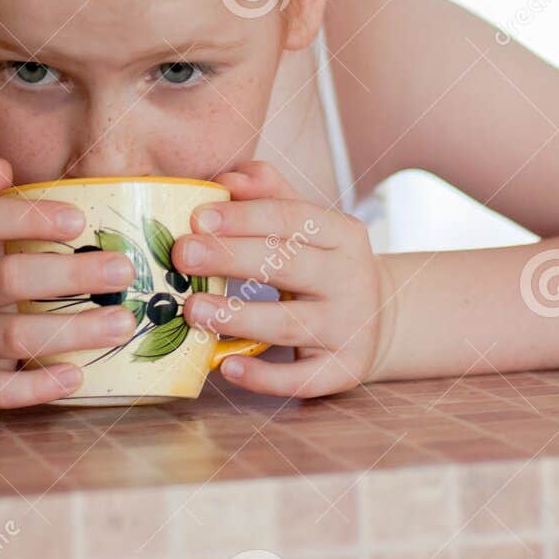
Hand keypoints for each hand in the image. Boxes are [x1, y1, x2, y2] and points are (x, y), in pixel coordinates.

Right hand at [0, 157, 139, 411]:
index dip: (28, 217)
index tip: (79, 219)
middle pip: (11, 278)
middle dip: (72, 274)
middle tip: (124, 270)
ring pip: (16, 336)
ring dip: (74, 330)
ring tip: (124, 322)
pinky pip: (3, 391)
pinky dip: (40, 386)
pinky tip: (78, 377)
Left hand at [175, 160, 395, 397]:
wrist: (376, 321)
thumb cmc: (322, 265)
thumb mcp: (307, 225)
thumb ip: (269, 195)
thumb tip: (229, 179)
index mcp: (343, 234)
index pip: (291, 218)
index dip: (243, 216)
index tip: (197, 218)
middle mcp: (352, 279)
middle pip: (287, 265)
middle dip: (230, 257)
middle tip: (182, 255)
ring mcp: (351, 328)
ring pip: (288, 323)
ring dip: (236, 316)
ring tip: (191, 309)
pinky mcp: (343, 370)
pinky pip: (300, 379)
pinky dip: (263, 377)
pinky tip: (226, 367)